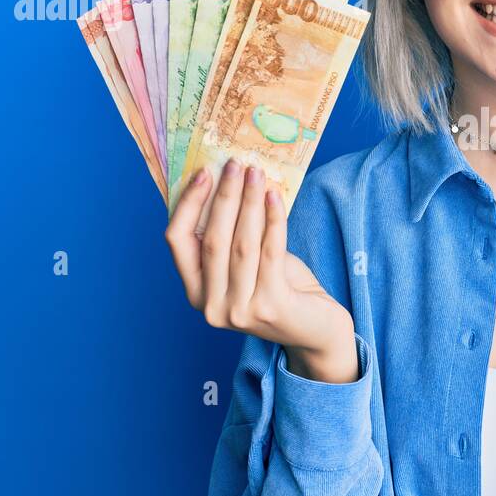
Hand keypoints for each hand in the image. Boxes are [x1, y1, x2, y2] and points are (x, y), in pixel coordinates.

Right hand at [165, 158, 356, 379]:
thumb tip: (229, 182)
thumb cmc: (281, 289)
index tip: (203, 173)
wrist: (316, 331)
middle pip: (212, 239)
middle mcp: (211, 306)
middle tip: (235, 164)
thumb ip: (232, 236)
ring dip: (249, 203)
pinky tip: (275, 198)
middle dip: (223, 196)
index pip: (178, 241)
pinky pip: (270, 252)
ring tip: (257, 174)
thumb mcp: (248, 265)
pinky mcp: (272, 307)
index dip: (188, 205)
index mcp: (196, 293)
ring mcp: (240, 310)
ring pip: (241, 244)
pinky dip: (273, 220)